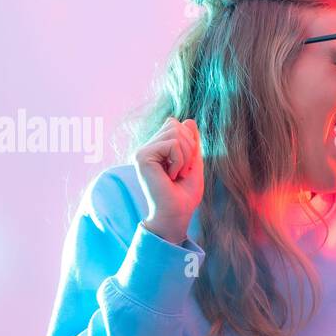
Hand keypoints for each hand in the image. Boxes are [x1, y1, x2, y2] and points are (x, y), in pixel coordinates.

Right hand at [133, 117, 203, 243]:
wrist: (176, 215)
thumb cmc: (184, 195)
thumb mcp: (194, 164)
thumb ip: (192, 143)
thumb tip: (189, 120)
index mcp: (156, 149)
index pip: (176, 125)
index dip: (189, 143)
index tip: (185, 167)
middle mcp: (147, 148)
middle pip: (175, 124)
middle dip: (188, 147)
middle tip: (181, 171)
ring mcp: (142, 151)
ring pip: (175, 132)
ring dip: (185, 156)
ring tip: (176, 174)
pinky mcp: (142, 156)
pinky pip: (172, 144)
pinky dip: (179, 161)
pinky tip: (170, 176)